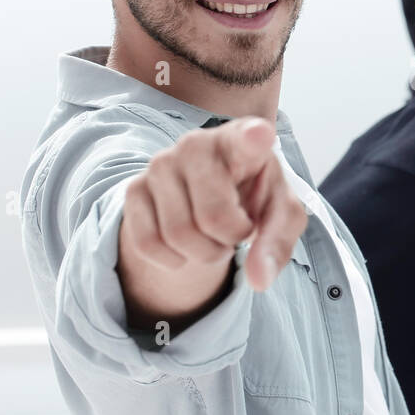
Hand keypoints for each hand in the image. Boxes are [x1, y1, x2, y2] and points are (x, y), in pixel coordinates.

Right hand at [121, 117, 307, 294]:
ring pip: (178, 235)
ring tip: (214, 237)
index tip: (260, 134)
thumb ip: (277, 243)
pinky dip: (172, 260)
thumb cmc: (255, 197)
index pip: (248, 138)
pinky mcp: (134, 188)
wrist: (215, 196)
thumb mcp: (280, 216)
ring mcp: (161, 164)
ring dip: (203, 254)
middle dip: (229, 241)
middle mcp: (198, 144)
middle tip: (237, 232)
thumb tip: (259, 279)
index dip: (253, 138)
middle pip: (212, 217)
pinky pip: (148, 243)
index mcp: (243, 141)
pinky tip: (187, 244)